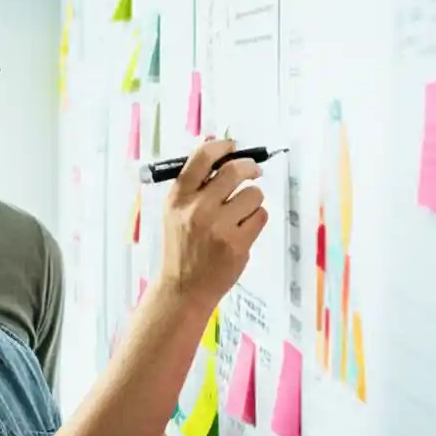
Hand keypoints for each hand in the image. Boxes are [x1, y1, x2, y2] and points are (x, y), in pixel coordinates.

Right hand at [155, 138, 268, 312]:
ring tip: (240, 215)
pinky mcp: (237, 244)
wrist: (183, 288)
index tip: (232, 146)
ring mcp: (218, 227)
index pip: (201, 158)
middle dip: (250, 167)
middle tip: (254, 171)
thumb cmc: (182, 248)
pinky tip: (243, 231)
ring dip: (252, 201)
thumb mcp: (175, 213)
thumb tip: (223, 155)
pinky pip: (260, 216)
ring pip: (253, 194)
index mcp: (178, 198)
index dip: (221, 146)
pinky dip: (256, 220)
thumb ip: (194, 187)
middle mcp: (197, 209)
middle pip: (234, 171)